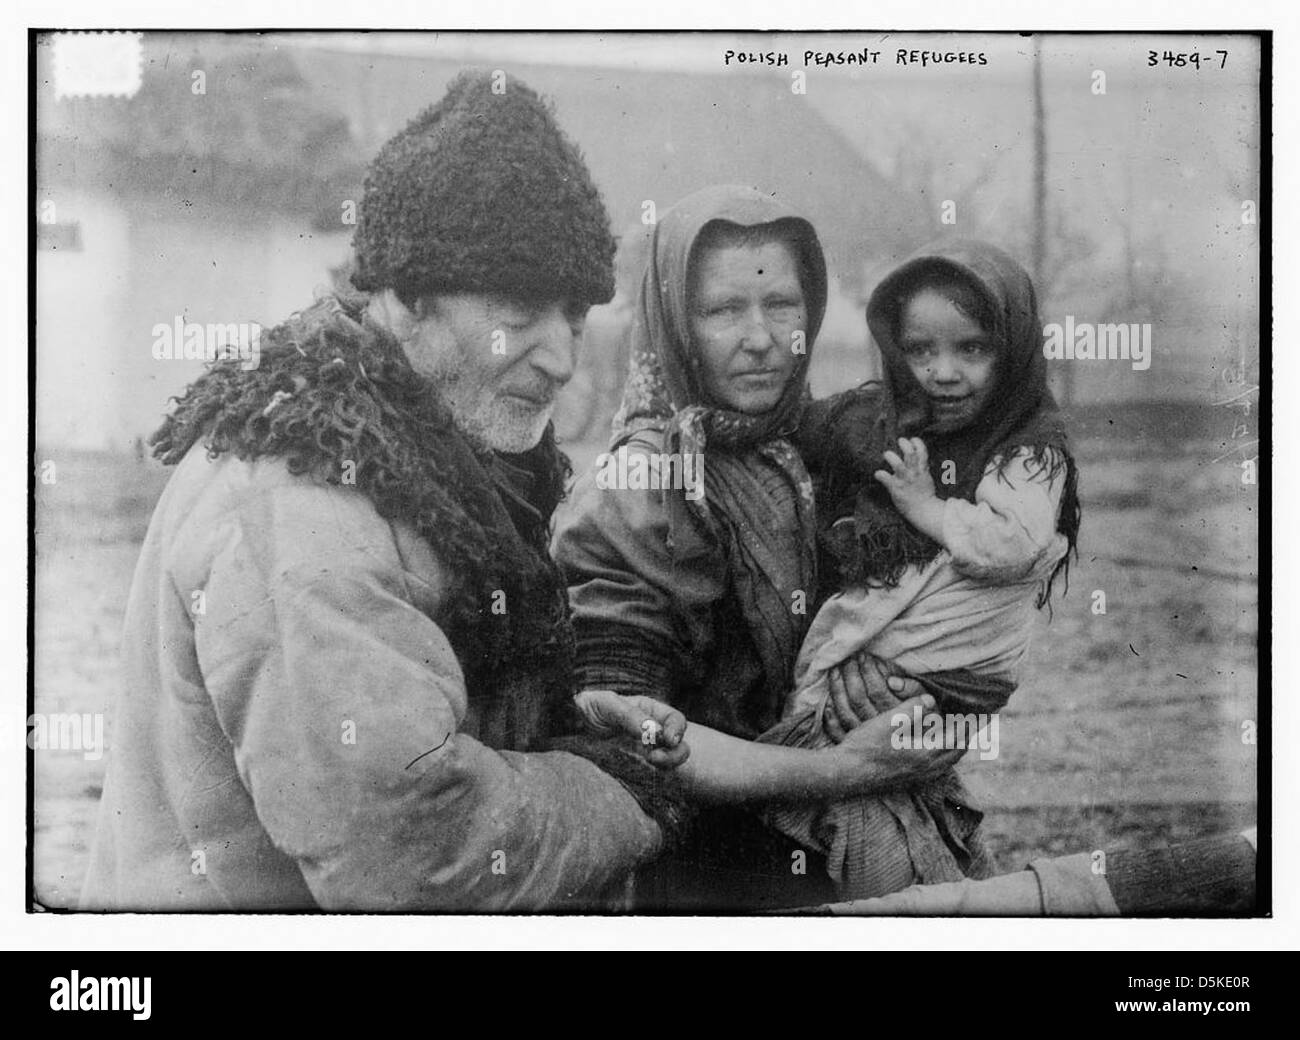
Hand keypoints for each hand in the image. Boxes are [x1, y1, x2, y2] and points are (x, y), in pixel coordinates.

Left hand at [572, 689, 689, 769]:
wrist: (565, 729)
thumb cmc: (588, 709)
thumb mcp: (607, 705)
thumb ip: (629, 715)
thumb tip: (653, 732)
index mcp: (649, 713)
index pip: (674, 720)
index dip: (677, 729)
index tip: (668, 739)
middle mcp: (651, 735)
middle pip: (679, 746)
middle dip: (675, 753)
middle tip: (654, 758)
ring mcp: (644, 755)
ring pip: (670, 764)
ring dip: (665, 766)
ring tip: (648, 765)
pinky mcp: (634, 772)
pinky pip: (651, 779)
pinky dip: (651, 780)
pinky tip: (638, 776)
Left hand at [820, 652, 921, 743]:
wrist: (923, 753)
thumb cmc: (927, 723)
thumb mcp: (928, 704)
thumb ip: (913, 691)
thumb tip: (892, 682)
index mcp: (896, 715)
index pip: (877, 690)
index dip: (869, 671)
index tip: (864, 656)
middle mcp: (880, 728)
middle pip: (858, 699)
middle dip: (850, 675)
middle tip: (847, 658)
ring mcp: (867, 739)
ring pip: (845, 713)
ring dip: (837, 690)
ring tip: (835, 670)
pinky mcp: (857, 748)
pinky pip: (838, 733)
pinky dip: (831, 718)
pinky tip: (827, 703)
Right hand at [832, 693, 966, 794]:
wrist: (846, 774)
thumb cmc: (865, 746)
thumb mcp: (888, 721)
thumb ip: (912, 708)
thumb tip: (932, 699)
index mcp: (926, 754)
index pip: (957, 738)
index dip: (968, 726)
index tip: (976, 715)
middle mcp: (927, 769)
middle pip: (956, 754)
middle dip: (965, 738)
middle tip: (971, 724)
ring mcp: (918, 778)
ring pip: (947, 764)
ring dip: (954, 749)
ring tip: (956, 736)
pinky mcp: (909, 782)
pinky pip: (936, 771)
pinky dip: (943, 759)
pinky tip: (933, 752)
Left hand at [875, 437, 936, 517]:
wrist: (923, 510)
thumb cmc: (923, 494)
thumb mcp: (926, 477)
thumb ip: (921, 466)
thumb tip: (917, 455)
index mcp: (922, 469)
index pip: (922, 452)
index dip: (917, 443)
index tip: (911, 439)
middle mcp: (913, 473)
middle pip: (910, 454)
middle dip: (904, 445)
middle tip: (899, 441)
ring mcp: (904, 480)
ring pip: (898, 464)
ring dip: (891, 457)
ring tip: (887, 454)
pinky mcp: (896, 488)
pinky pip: (885, 478)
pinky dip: (880, 474)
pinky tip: (878, 474)